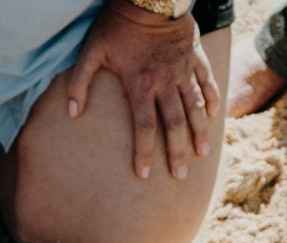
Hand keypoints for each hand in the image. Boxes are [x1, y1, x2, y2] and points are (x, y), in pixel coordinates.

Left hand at [65, 1, 218, 181]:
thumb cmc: (118, 23)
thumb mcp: (92, 50)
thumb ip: (79, 82)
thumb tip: (72, 113)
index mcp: (141, 85)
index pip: (143, 127)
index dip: (144, 152)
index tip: (144, 174)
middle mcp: (165, 82)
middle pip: (174, 124)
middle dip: (176, 152)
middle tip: (180, 176)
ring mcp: (183, 69)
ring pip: (195, 106)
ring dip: (199, 131)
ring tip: (202, 153)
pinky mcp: (195, 55)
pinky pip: (207, 80)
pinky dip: (212, 97)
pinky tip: (214, 114)